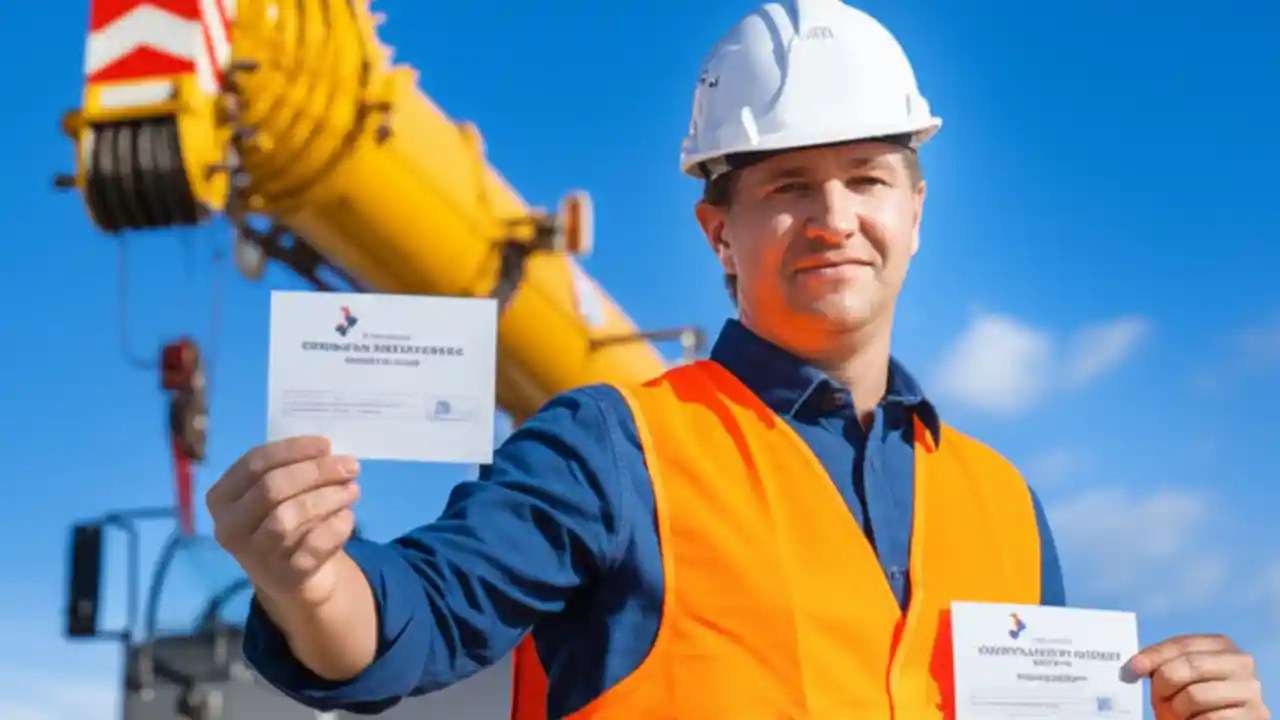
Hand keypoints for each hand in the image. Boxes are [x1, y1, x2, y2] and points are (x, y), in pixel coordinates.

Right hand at [206, 435, 361, 606]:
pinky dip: (334, 527)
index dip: (293, 450)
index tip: (326, 444)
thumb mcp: (278, 493)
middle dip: (316, 472)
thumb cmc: (285, 520)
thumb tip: (326, 451)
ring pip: (288, 518)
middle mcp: (229, 528)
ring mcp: (253, 556)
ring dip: (327, 498)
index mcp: (222, 498)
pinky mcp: (283, 577)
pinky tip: (348, 517)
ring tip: (353, 489)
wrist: (292, 579)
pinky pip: (312, 546)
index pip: (254, 463)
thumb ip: (293, 469)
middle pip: (272, 488)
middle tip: (350, 466)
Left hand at [1124, 633, 1268, 718]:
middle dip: (1164, 684)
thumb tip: (1134, 666)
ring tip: (1177, 714)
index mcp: (1222, 645)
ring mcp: (1251, 690)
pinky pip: (1210, 719)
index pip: (1182, 644)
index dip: (1153, 657)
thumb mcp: (1177, 677)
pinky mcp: (1254, 716)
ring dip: (1177, 708)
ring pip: (1197, 695)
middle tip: (1157, 700)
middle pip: (1190, 666)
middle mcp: (1241, 663)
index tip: (1131, 671)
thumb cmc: (1192, 701)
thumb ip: (1161, 664)